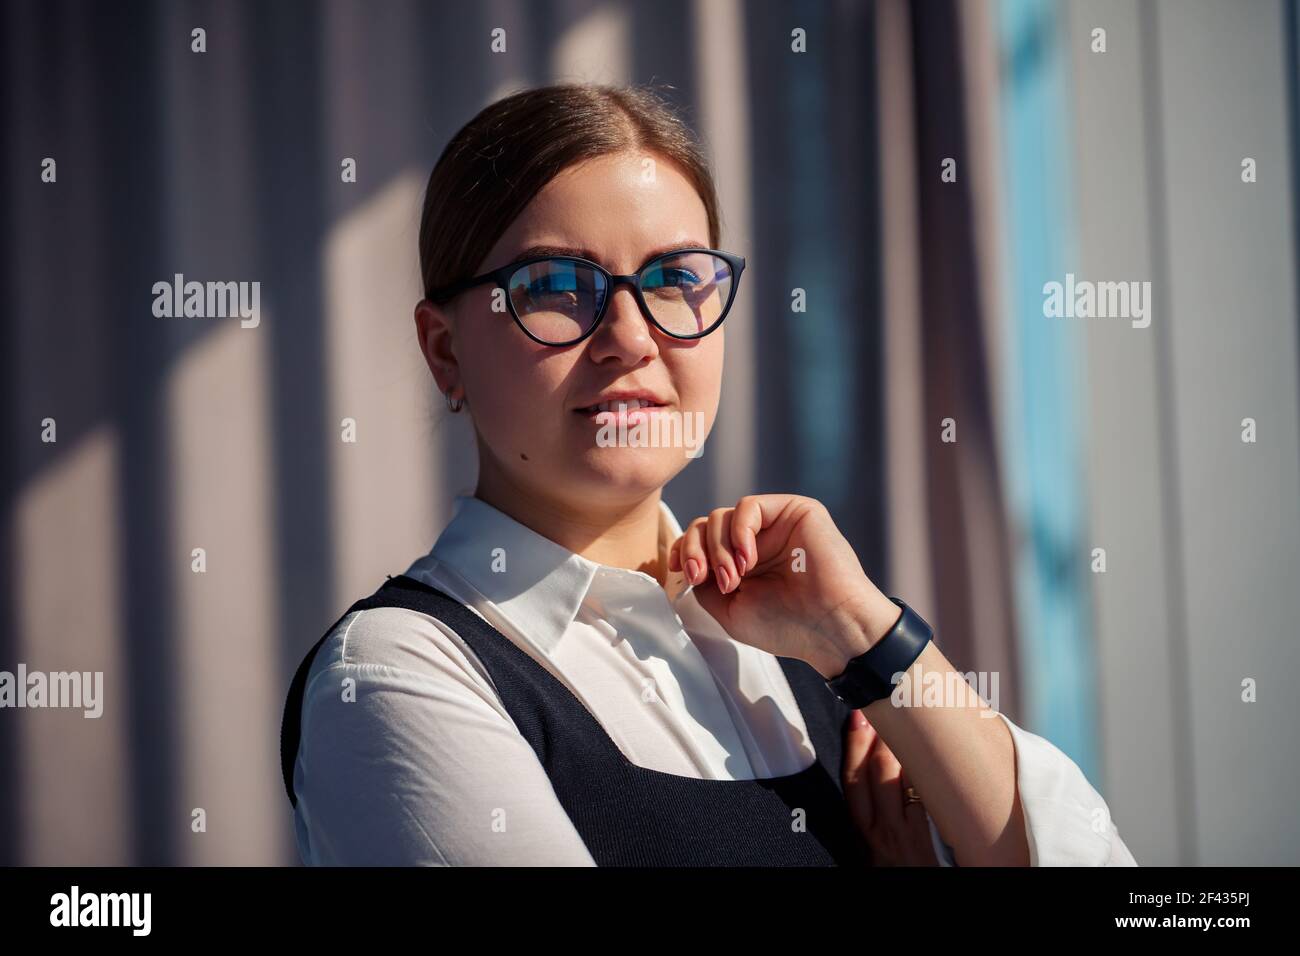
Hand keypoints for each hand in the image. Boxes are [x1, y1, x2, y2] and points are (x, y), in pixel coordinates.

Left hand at [667, 494, 899, 674]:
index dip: (683, 550)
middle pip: (706, 525)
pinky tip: (748, 559)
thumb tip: (686, 562)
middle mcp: (758, 539)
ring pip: (722, 515)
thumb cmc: (786, 625)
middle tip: (702, 578)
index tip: (678, 570)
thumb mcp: (730, 609)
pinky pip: (749, 506)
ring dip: (718, 550)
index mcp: (743, 562)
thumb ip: (704, 584)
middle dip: (694, 551)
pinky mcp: (795, 510)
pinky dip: (739, 532)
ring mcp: (775, 523)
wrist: (829, 627)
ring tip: (734, 579)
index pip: (701, 541)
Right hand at [843, 708, 940, 865]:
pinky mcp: (934, 838)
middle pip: (876, 771)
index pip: (852, 779)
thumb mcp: (876, 840)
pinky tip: (938, 756)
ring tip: (916, 724)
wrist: (926, 894)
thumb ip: (875, 806)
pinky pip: (930, 795)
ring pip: (905, 779)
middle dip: (881, 736)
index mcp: (863, 829)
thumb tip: (878, 759)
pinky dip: (931, 773)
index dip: (854, 744)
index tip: (858, 716)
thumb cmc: (899, 865)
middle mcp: (882, 830)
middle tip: (888, 708)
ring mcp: (909, 833)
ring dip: (909, 749)